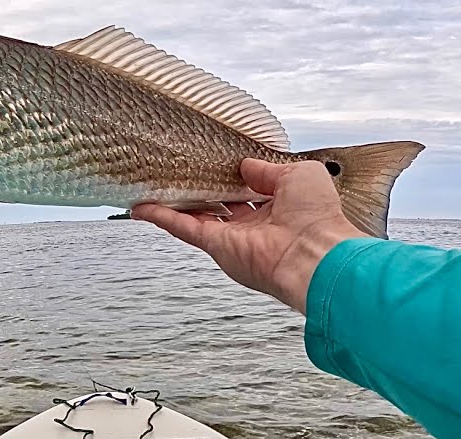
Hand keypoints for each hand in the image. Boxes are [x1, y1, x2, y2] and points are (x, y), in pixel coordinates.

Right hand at [131, 159, 363, 313]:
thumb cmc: (317, 216)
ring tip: (151, 185)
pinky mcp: (216, 247)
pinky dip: (162, 218)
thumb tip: (246, 164)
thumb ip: (268, 168)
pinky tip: (142, 207)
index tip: (212, 162)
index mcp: (278, 208)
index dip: (231, 177)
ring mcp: (232, 238)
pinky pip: (184, 229)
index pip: (248, 190)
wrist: (314, 253)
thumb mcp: (299, 174)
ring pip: (196, 216)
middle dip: (199, 189)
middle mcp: (253, 226)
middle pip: (218, 205)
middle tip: (177, 170)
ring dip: (173, 203)